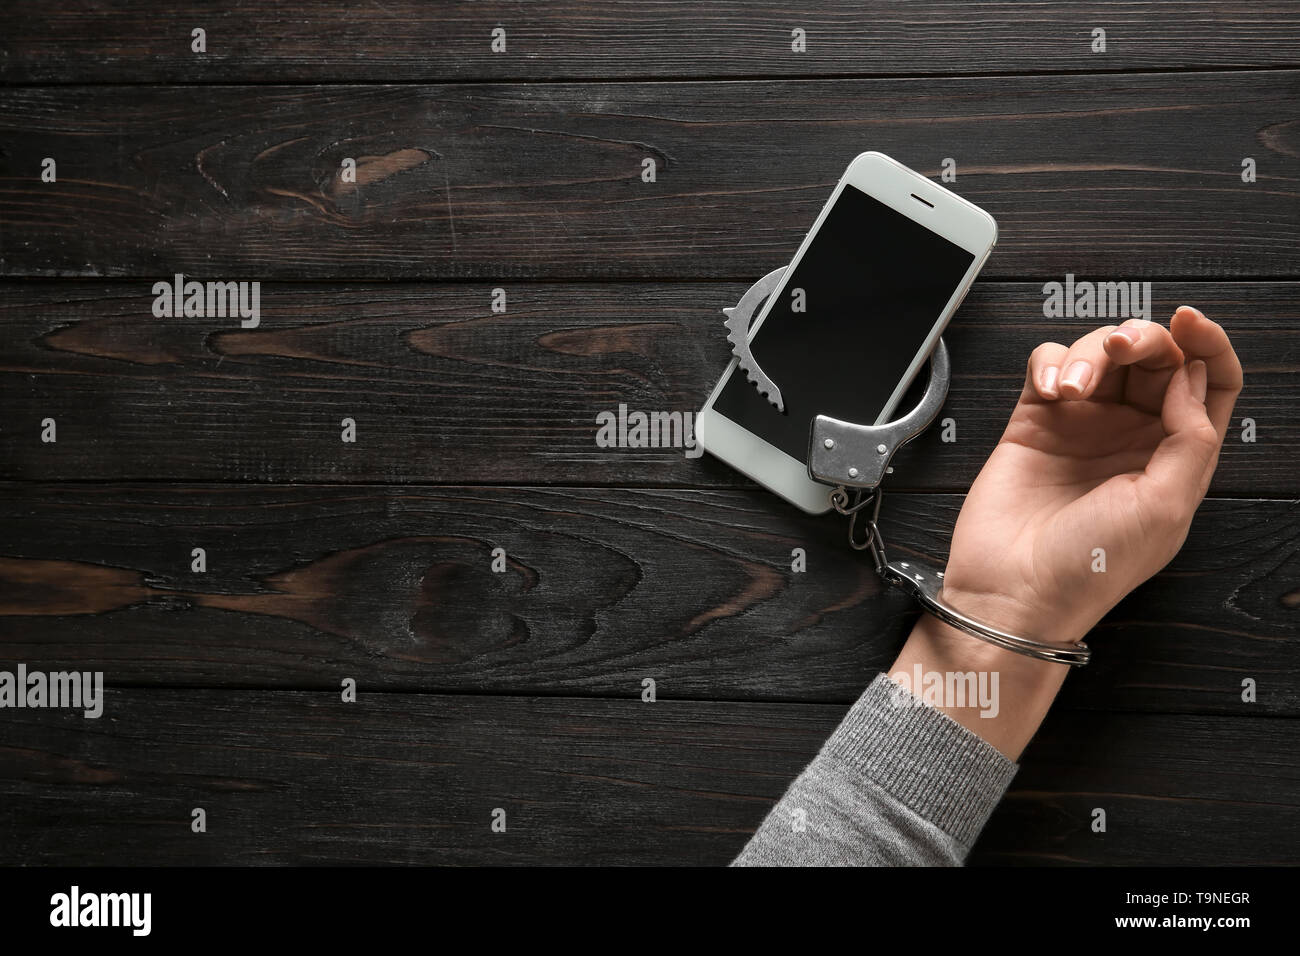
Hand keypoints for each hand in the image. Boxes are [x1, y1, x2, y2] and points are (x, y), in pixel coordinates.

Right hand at [939, 307, 1242, 646]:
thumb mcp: (1167, 507)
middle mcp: (1132, 435)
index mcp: (1175, 456)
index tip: (1190, 322)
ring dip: (1089, 353)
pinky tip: (1049, 390)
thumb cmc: (1090, 566)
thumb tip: (1190, 374)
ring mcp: (1081, 424)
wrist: (1015, 590)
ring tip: (1070, 389)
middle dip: (1142, 338)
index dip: (1207, 344)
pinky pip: (1046, 365)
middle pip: (1154, 357)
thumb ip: (1191, 436)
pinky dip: (1048, 362)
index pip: (1209, 382)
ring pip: (1099, 352)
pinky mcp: (1033, 420)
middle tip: (1121, 347)